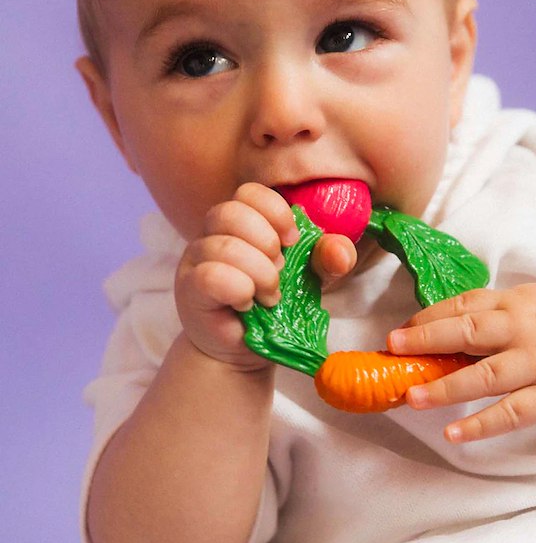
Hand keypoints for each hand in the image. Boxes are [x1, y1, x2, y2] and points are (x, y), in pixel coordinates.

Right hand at [175, 183, 356, 368]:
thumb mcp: (310, 278)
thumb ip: (328, 258)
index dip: (276, 212)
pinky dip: (238, 288)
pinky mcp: (189, 289)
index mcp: (242, 220)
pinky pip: (210, 275)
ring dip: (259, 272)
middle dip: (267, 243)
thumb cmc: (274, 305)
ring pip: (223, 245)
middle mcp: (213, 233)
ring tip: (270, 296)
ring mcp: (196, 259)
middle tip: (280, 272)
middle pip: (232, 211)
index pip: (250, 192)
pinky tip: (247, 304)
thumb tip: (340, 252)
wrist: (246, 350)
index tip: (293, 242)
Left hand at [387, 284, 535, 442]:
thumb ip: (492, 313)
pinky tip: (453, 432)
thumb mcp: (531, 306)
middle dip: (426, 339)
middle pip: (468, 332)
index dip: (429, 317)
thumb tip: (436, 327)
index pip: (464, 304)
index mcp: (516, 301)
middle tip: (393, 348)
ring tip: (412, 396)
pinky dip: (480, 425)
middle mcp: (526, 328)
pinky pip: (511, 413)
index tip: (400, 331)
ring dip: (445, 387)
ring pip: (485, 375)